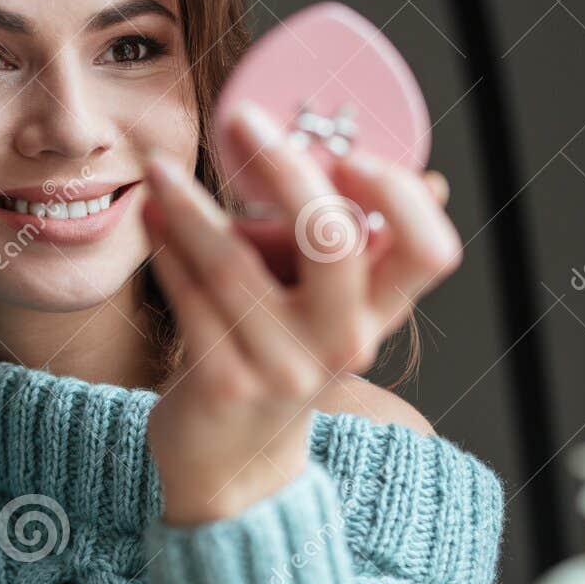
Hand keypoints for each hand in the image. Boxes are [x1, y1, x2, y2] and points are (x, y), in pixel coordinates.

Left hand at [142, 101, 461, 524]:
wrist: (232, 462)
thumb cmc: (273, 356)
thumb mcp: (322, 305)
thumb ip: (338, 240)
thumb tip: (377, 159)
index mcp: (376, 311)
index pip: (430, 252)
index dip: (400, 197)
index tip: (349, 155)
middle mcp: (343, 341)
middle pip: (333, 238)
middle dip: (284, 167)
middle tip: (243, 121)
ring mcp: (285, 367)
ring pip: (235, 264)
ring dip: (192, 205)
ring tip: (160, 169)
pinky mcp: (226, 384)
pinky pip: (191, 298)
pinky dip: (168, 250)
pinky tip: (153, 222)